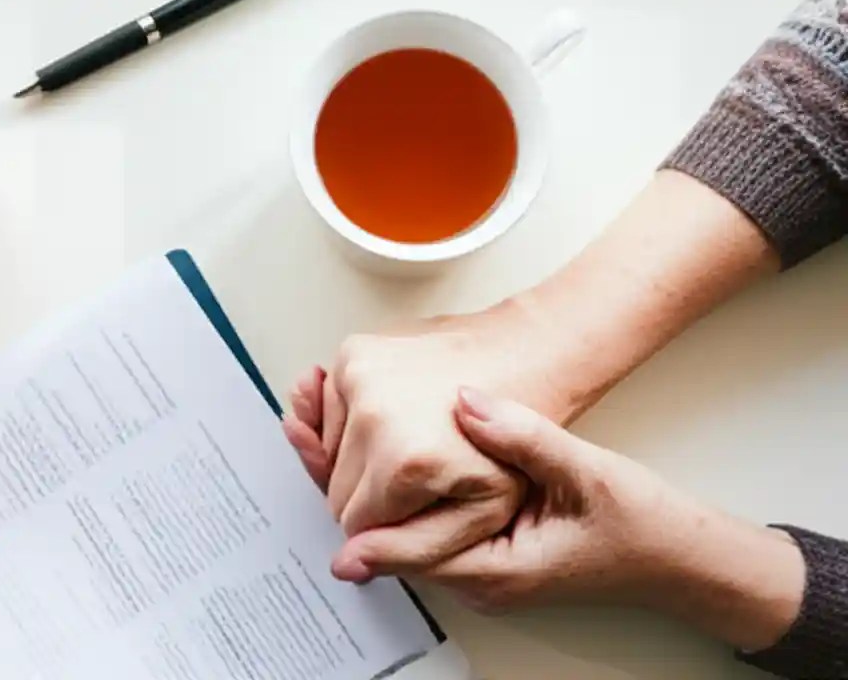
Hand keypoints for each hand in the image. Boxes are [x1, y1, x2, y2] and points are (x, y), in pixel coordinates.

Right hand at [283, 307, 576, 574]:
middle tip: (424, 472)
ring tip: (415, 437)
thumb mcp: (483, 515)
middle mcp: (371, 413)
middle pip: (336, 488)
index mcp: (403, 460)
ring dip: (359, 454)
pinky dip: (350, 419)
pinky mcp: (351, 352)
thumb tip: (345, 564)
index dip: (391, 524)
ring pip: (326, 449)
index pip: (356, 525)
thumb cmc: (511, 433)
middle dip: (372, 491)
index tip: (424, 504)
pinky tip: (393, 415)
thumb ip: (412, 549)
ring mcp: (357, 375)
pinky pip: (325, 409)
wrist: (529, 355)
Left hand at [336, 388, 804, 652]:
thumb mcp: (586, 473)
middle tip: (297, 428)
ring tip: (314, 426)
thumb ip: (524, 439)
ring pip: (396, 525)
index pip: (402, 547)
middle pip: (384, 536)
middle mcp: (473, 574)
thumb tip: (466, 402)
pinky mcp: (478, 545)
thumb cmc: (639, 525)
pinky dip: (389, 482)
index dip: (353, 506)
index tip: (311, 455)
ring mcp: (473, 562)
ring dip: (359, 480)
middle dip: (340, 486)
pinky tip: (371, 441)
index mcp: (491, 570)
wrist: (678, 556)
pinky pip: (417, 517)